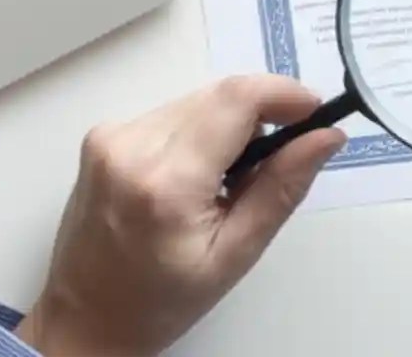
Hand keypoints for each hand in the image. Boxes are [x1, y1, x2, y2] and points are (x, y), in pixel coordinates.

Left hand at [14, 76, 344, 355]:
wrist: (85, 318)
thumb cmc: (162, 301)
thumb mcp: (235, 254)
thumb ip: (282, 188)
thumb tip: (327, 135)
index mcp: (167, 182)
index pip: (236, 100)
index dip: (283, 93)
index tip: (314, 111)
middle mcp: (131, 145)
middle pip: (219, 96)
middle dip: (259, 116)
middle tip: (276, 161)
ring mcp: (110, 137)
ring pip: (196, 101)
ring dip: (227, 127)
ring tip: (228, 181)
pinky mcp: (102, 137)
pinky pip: (170, 114)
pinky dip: (197, 134)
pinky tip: (195, 177)